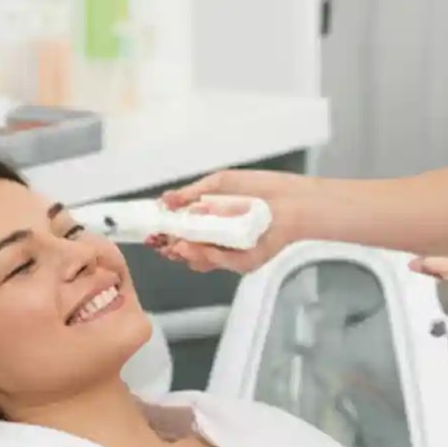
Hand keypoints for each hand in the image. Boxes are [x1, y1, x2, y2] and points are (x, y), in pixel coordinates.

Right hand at [149, 170, 313, 273]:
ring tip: (179, 245)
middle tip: (163, 242)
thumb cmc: (260, 188)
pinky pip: (222, 263)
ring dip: (188, 253)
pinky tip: (201, 248)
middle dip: (172, 248)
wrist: (292, 199)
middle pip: (187, 251)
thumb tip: (165, 200)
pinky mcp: (245, 262)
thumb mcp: (221, 183)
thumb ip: (191, 193)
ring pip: (201, 261)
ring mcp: (230, 253)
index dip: (166, 234)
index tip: (155, 232)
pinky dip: (210, 256)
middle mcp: (218, 240)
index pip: (182, 233)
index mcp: (210, 222)